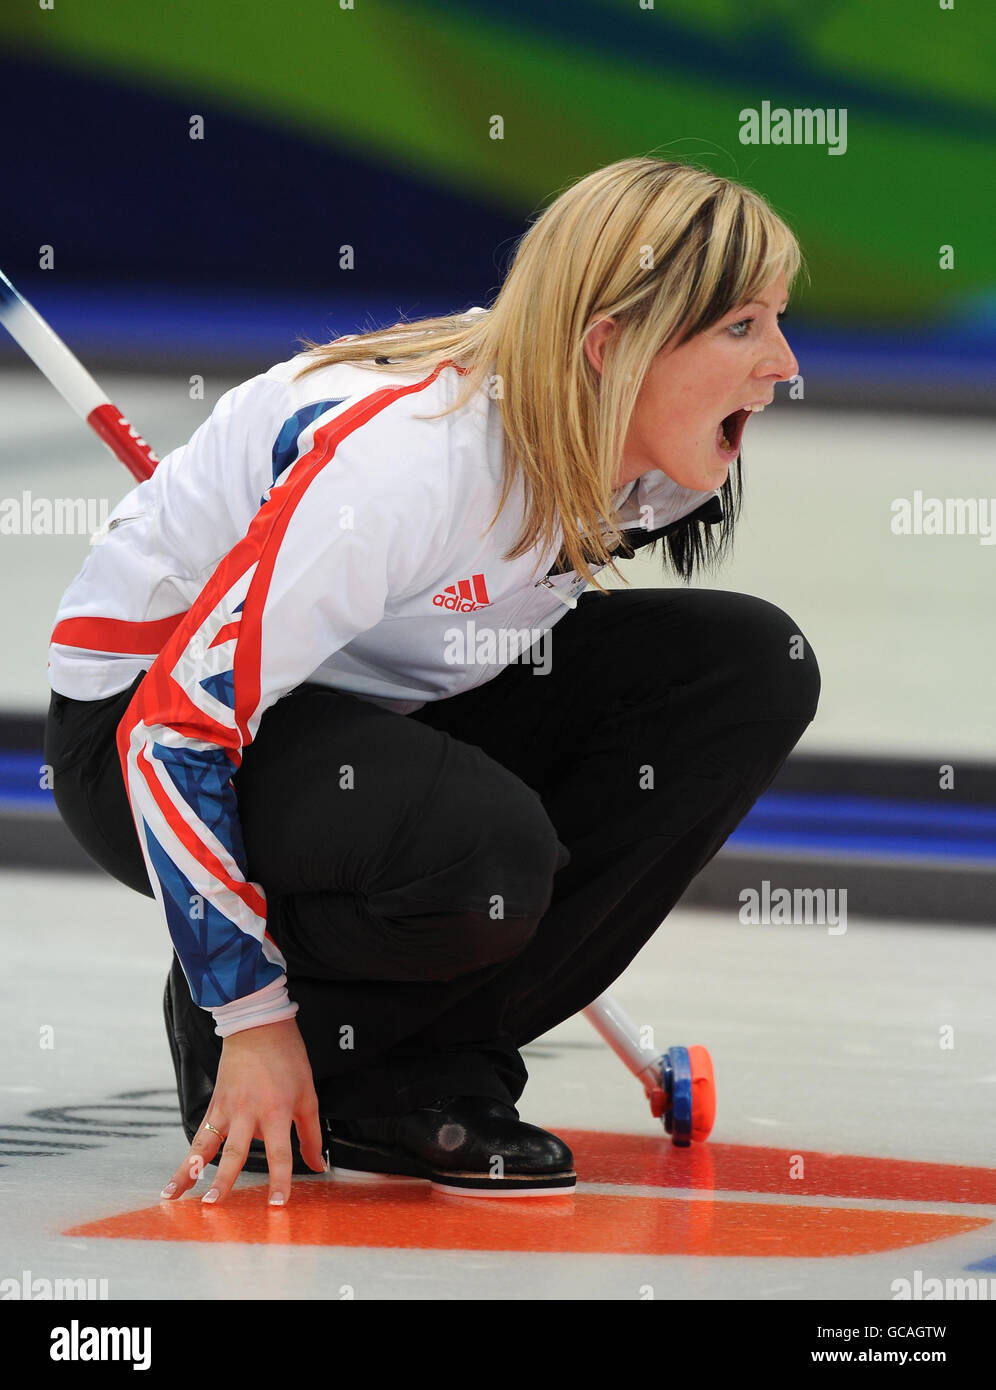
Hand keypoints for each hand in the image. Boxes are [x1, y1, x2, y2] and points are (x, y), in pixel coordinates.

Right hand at [160, 1018, 325, 1205]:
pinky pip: (199, 1135)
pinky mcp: (214, 1105)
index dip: (280, 1180)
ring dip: (189, 1172)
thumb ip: (311, 1134)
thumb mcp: (308, 1094)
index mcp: (276, 1110)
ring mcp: (226, 1109)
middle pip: (234, 1153)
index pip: (280, 1153)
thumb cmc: (287, 1058)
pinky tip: (178, 1178)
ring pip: (204, 1146)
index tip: (277, 1204)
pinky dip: (189, 1157)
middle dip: (223, 1180)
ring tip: (174, 1195)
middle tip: (213, 1204)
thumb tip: (319, 1166)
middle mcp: (248, 1112)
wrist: (258, 1025)